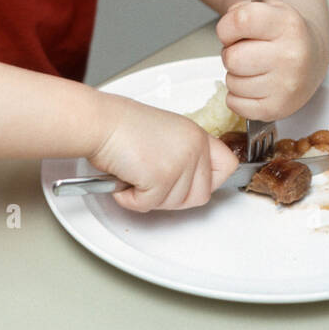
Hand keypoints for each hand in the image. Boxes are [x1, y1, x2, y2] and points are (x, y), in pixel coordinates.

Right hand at [89, 93, 237, 211]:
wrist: (100, 123)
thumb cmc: (122, 126)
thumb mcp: (166, 133)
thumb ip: (184, 154)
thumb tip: (188, 182)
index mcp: (196, 135)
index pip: (228, 166)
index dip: (211, 180)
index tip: (192, 183)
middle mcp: (194, 148)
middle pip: (201, 195)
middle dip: (173, 197)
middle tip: (151, 181)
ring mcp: (180, 163)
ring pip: (174, 204)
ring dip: (149, 197)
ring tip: (134, 172)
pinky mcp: (161, 178)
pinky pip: (148, 206)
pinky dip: (130, 199)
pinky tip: (124, 177)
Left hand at [216, 0, 319, 121]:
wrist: (312, 57)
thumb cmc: (284, 33)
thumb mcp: (269, 7)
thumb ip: (241, 10)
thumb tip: (225, 29)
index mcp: (288, 25)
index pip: (240, 21)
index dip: (226, 26)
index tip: (233, 30)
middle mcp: (291, 56)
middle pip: (232, 58)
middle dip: (231, 54)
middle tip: (245, 52)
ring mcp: (286, 85)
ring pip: (232, 82)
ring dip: (235, 76)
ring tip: (253, 68)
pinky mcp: (278, 108)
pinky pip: (235, 104)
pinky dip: (237, 96)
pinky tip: (254, 85)